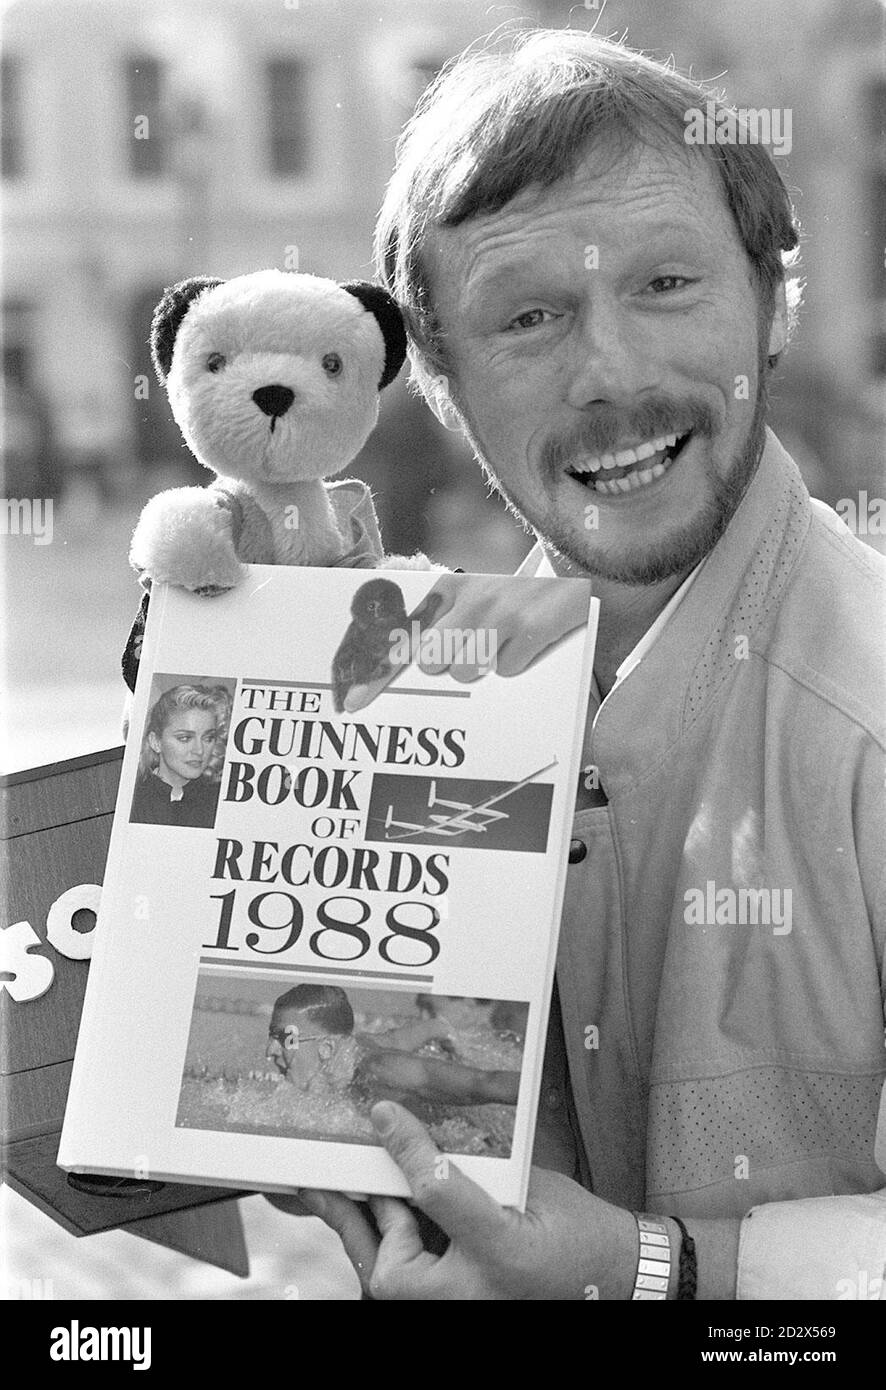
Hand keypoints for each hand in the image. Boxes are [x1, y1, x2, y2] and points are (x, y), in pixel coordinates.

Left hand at [270, 1102, 637, 1299]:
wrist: (614, 1283)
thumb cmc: (581, 1233)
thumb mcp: (534, 1186)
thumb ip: (474, 1170)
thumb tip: (420, 1139)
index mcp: (504, 1251)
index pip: (438, 1193)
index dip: (406, 1150)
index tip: (385, 1115)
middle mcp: (476, 1294)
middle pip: (391, 1268)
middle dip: (359, 1219)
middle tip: (323, 1177)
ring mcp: (465, 1309)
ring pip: (390, 1280)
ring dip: (363, 1236)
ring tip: (330, 1192)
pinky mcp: (455, 1308)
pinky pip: (408, 1283)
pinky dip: (386, 1250)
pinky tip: (369, 1216)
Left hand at [344, 573, 589, 711]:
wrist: (576, 569)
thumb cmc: (515, 593)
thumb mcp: (474, 595)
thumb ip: (439, 620)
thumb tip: (404, 660)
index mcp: (449, 587)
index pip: (402, 636)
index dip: (376, 674)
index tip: (352, 702)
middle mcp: (471, 597)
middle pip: (433, 662)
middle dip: (449, 663)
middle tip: (475, 645)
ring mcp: (502, 613)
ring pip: (467, 671)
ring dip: (484, 665)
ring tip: (504, 641)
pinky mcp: (533, 628)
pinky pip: (506, 671)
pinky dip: (517, 664)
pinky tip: (529, 641)